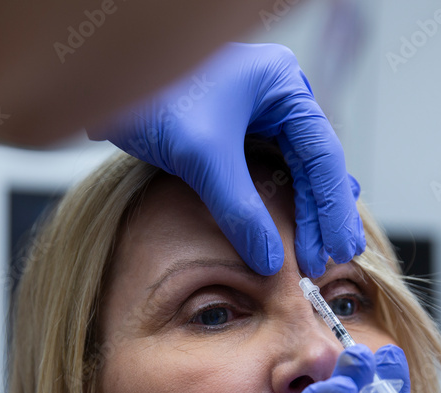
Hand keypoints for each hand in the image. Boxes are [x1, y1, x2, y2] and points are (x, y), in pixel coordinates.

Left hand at [87, 42, 363, 277]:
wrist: (102, 86)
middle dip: (322, 214)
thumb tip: (270, 260)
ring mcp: (258, 112)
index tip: (338, 249)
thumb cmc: (151, 101)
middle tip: (331, 260)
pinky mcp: (235, 132)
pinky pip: (269, 172)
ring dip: (304, 213)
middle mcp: (276, 95)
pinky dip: (279, 204)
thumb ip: (239, 209)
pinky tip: (293, 231)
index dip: (332, 206)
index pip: (322, 152)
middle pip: (314, 163)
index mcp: (281, 83)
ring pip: (294, 171)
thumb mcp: (202, 158)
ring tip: (318, 255)